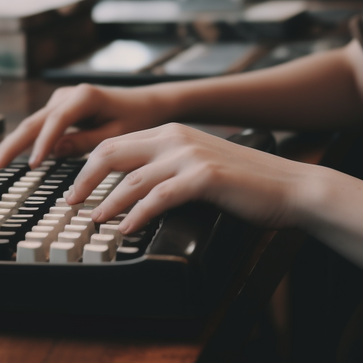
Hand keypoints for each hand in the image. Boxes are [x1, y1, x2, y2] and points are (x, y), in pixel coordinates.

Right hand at [0, 83, 166, 168]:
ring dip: (11, 144)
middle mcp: (67, 95)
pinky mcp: (59, 108)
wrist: (145, 104)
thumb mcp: (116, 135)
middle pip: (34, 122)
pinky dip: (24, 141)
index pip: (56, 121)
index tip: (31, 164)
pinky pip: (39, 126)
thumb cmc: (135, 119)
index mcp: (84, 97)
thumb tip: (53, 152)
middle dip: (11, 145)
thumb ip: (86, 143)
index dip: (42, 143)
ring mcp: (60, 100)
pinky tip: (9, 156)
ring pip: (31, 124)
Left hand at [67, 123, 314, 234]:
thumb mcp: (201, 166)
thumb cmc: (247, 182)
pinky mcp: (203, 177)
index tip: (76, 188)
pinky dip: (137, 215)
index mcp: (172, 133)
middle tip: (71, 203)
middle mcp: (176, 138)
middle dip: (85, 180)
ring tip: (94, 221)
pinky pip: (158, 197)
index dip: (90, 166)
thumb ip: (170, 170)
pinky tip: (126, 228)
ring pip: (132, 179)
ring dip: (107, 203)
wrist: (291, 186)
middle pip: (112, 153)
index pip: (117, 144)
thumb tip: (136, 191)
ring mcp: (189, 156)